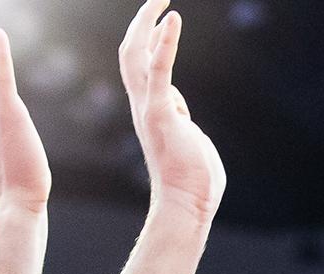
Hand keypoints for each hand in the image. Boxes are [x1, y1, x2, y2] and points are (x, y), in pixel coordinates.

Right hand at [118, 0, 225, 221]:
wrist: (187, 204)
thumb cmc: (193, 179)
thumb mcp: (187, 137)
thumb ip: (180, 118)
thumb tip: (178, 107)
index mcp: (150, 110)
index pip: (140, 66)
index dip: (148, 39)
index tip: (160, 16)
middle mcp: (143, 106)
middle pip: (130, 55)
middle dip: (141, 23)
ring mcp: (150, 109)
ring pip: (136, 57)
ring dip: (146, 24)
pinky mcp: (162, 114)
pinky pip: (160, 71)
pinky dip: (165, 44)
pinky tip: (172, 19)